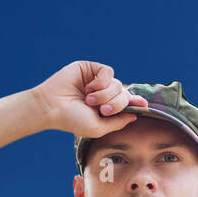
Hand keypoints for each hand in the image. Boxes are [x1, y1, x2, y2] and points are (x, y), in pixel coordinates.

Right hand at [30, 61, 148, 137]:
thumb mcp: (99, 128)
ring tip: (89, 100)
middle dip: (116, 103)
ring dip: (106, 94)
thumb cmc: (72, 120)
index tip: (144, 105)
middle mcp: (103, 93)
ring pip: (117, 83)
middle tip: (102, 110)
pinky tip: (89, 88)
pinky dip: (102, 81)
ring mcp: (97, 81)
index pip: (125, 103)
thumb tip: (135, 115)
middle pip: (123, 94)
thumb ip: (118, 122)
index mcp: (105, 107)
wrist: (53, 107)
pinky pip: (108, 72)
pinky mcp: (90, 68)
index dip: (135, 102)